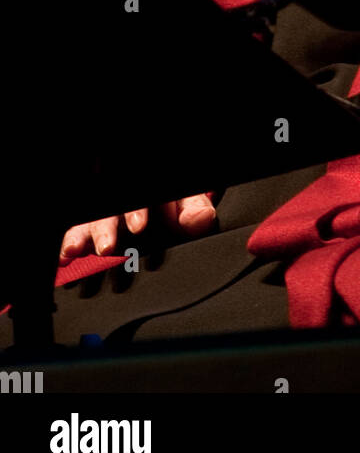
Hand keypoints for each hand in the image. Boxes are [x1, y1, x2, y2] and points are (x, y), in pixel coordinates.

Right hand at [58, 195, 215, 262]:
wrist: (167, 199)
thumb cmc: (174, 201)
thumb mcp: (188, 200)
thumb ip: (195, 209)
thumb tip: (201, 220)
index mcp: (147, 192)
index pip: (139, 199)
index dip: (137, 211)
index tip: (139, 228)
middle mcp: (122, 199)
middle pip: (109, 211)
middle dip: (106, 229)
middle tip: (105, 249)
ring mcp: (106, 212)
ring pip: (89, 221)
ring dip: (80, 237)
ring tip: (73, 253)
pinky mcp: (92, 224)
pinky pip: (77, 231)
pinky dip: (70, 244)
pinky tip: (64, 260)